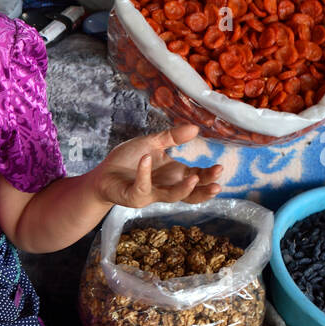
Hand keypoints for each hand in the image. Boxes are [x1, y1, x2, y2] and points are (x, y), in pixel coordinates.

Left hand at [88, 124, 221, 209]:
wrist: (103, 173)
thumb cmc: (129, 160)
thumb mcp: (153, 144)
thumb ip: (172, 137)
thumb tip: (195, 128)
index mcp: (173, 175)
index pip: (196, 177)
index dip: (208, 176)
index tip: (220, 168)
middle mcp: (165, 187)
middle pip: (190, 193)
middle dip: (204, 189)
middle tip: (217, 184)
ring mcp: (151, 194)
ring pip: (171, 197)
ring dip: (183, 189)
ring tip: (193, 178)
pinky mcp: (134, 196)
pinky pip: (141, 186)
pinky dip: (143, 173)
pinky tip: (145, 159)